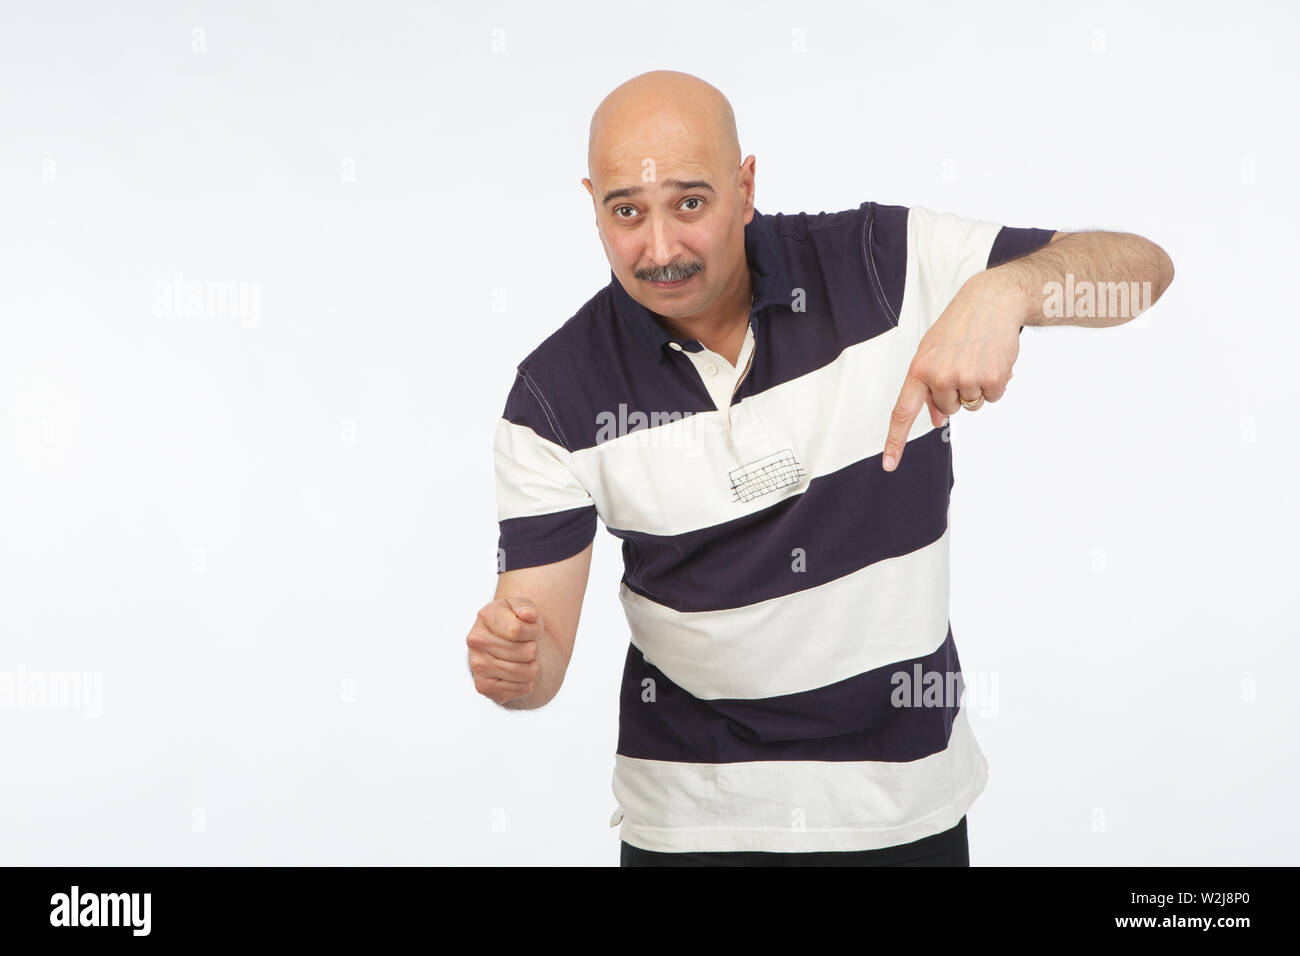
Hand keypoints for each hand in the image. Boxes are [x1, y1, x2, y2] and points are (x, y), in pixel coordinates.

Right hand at [466, 596, 542, 704]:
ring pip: (526, 672)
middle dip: (533, 649)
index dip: (533, 631)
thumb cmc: (518, 624)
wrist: (508, 649)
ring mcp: (477, 665)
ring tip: (522, 660)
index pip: (518, 630)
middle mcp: (476, 641)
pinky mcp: (483, 686)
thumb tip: (528, 615)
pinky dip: (526, 683)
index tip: (530, 630)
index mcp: (485, 616)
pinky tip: (517, 674)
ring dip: (532, 667)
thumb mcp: (523, 608)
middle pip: (526, 652)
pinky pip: (520, 688)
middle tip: (525, 646)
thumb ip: (526, 607)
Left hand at [882, 276, 1023, 470]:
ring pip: (971, 405)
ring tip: (978, 357)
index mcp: (919, 369)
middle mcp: (940, 376)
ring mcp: (966, 378)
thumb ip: (929, 386)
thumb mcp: (934, 352)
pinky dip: (996, 383)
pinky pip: (993, 398)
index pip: (903, 412)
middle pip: (948, 409)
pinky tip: (993, 359)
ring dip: (978, 387)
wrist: (993, 300)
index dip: (895, 441)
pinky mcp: (992, 379)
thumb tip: (936, 421)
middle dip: (957, 392)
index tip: (890, 464)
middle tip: (964, 361)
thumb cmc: (960, 325)